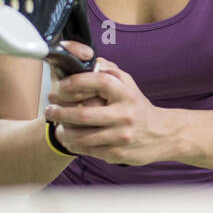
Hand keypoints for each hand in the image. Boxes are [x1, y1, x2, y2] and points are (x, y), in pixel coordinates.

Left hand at [45, 42, 171, 165]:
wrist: (163, 134)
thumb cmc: (137, 106)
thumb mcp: (128, 85)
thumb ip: (109, 71)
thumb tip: (85, 58)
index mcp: (127, 94)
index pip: (100, 82)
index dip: (77, 82)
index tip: (61, 86)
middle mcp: (125, 115)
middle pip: (84, 115)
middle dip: (60, 113)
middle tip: (50, 110)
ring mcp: (121, 136)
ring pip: (82, 136)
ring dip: (64, 131)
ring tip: (58, 126)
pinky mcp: (118, 153)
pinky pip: (88, 150)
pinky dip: (74, 145)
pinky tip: (71, 139)